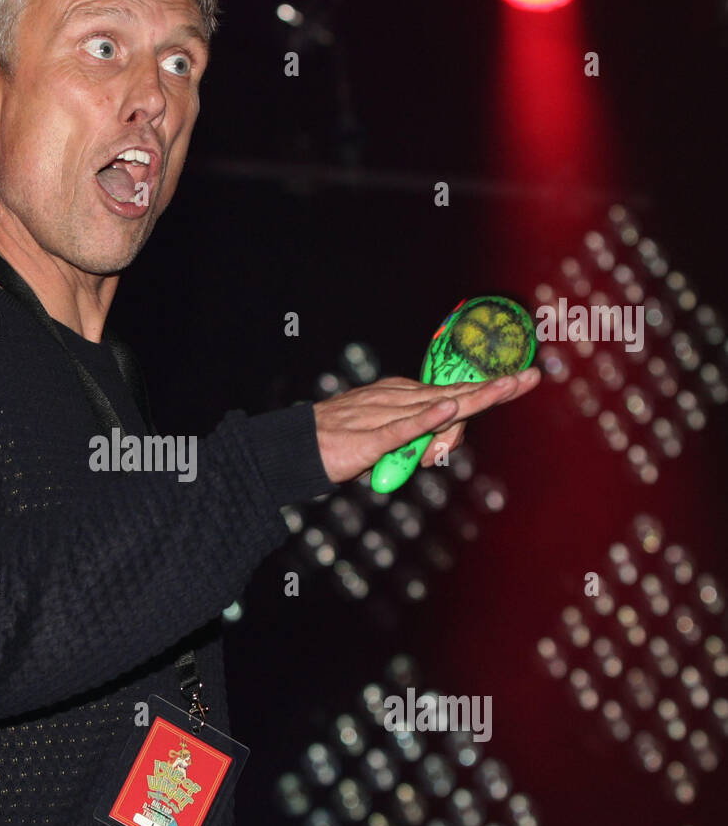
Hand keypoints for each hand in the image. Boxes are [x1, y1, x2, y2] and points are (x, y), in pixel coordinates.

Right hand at [312, 368, 540, 486]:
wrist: (295, 448)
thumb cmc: (339, 444)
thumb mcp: (385, 444)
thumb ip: (412, 443)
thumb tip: (436, 449)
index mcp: (403, 398)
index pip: (452, 394)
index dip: (487, 389)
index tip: (520, 380)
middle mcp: (397, 399)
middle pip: (453, 395)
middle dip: (494, 387)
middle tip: (529, 377)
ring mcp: (383, 415)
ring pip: (436, 408)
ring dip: (472, 399)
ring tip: (506, 387)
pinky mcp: (369, 437)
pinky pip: (402, 427)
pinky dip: (426, 419)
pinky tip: (449, 409)